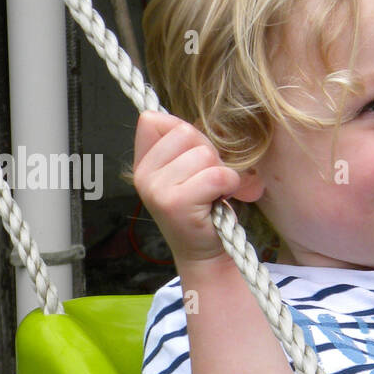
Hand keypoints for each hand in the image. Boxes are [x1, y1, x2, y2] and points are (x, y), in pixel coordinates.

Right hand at [132, 110, 248, 263]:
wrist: (204, 253)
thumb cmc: (203, 209)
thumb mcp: (188, 170)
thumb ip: (183, 144)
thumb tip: (178, 120)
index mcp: (143, 163)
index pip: (154, 119)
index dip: (186, 135)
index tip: (193, 161)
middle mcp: (143, 175)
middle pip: (185, 132)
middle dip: (207, 154)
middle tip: (207, 182)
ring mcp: (156, 189)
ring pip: (204, 154)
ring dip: (220, 173)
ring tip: (211, 194)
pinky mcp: (176, 203)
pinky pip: (218, 175)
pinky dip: (229, 185)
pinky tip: (218, 201)